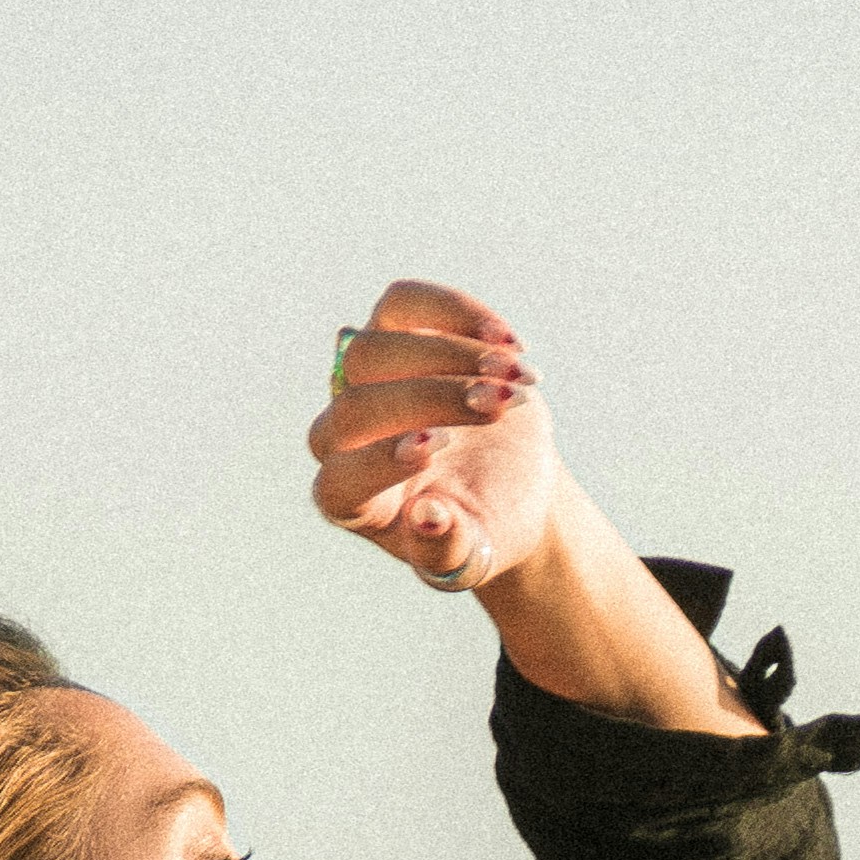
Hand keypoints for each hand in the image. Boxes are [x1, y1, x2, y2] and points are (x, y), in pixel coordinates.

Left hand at [306, 278, 560, 597]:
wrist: (509, 485)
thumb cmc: (485, 528)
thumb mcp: (474, 556)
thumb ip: (448, 548)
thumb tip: (427, 518)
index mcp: (352, 502)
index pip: (343, 480)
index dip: (379, 462)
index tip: (438, 446)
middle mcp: (343, 439)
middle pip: (358, 408)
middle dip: (433, 400)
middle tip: (500, 405)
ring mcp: (360, 381)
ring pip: (373, 349)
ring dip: (450, 355)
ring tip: (515, 376)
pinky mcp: (391, 335)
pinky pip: (403, 303)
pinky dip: (456, 314)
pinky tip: (507, 342)